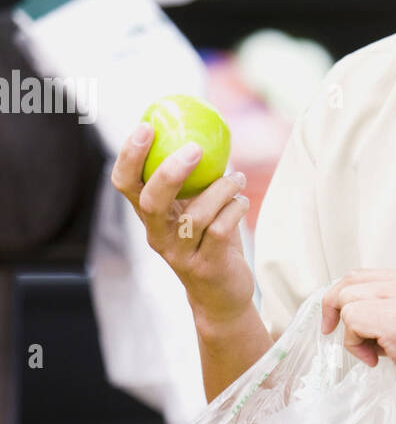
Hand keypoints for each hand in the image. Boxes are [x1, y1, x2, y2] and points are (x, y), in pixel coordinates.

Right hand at [111, 121, 254, 327]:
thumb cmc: (210, 241)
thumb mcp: (197, 208)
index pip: (125, 183)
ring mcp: (180, 254)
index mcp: (150, 216)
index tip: (146, 126)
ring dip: (221, 189)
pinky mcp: (206, 267)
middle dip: (170, 171)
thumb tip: (206, 130)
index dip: (130, 155)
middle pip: (150, 201)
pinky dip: (234, 209)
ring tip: (238, 179)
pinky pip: (220, 230)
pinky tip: (242, 201)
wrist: (221, 297)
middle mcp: (158, 235)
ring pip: (195, 214)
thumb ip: (196, 179)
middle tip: (194, 148)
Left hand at [321, 268, 395, 423]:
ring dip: (352, 334)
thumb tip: (348, 312)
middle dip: (339, 317)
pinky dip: (355, 346)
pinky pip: (353, 322)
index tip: (336, 325)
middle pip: (346, 286)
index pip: (357, 276)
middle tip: (357, 345)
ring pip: (347, 304)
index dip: (339, 300)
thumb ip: (389, 308)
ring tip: (376, 354)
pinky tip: (378, 360)